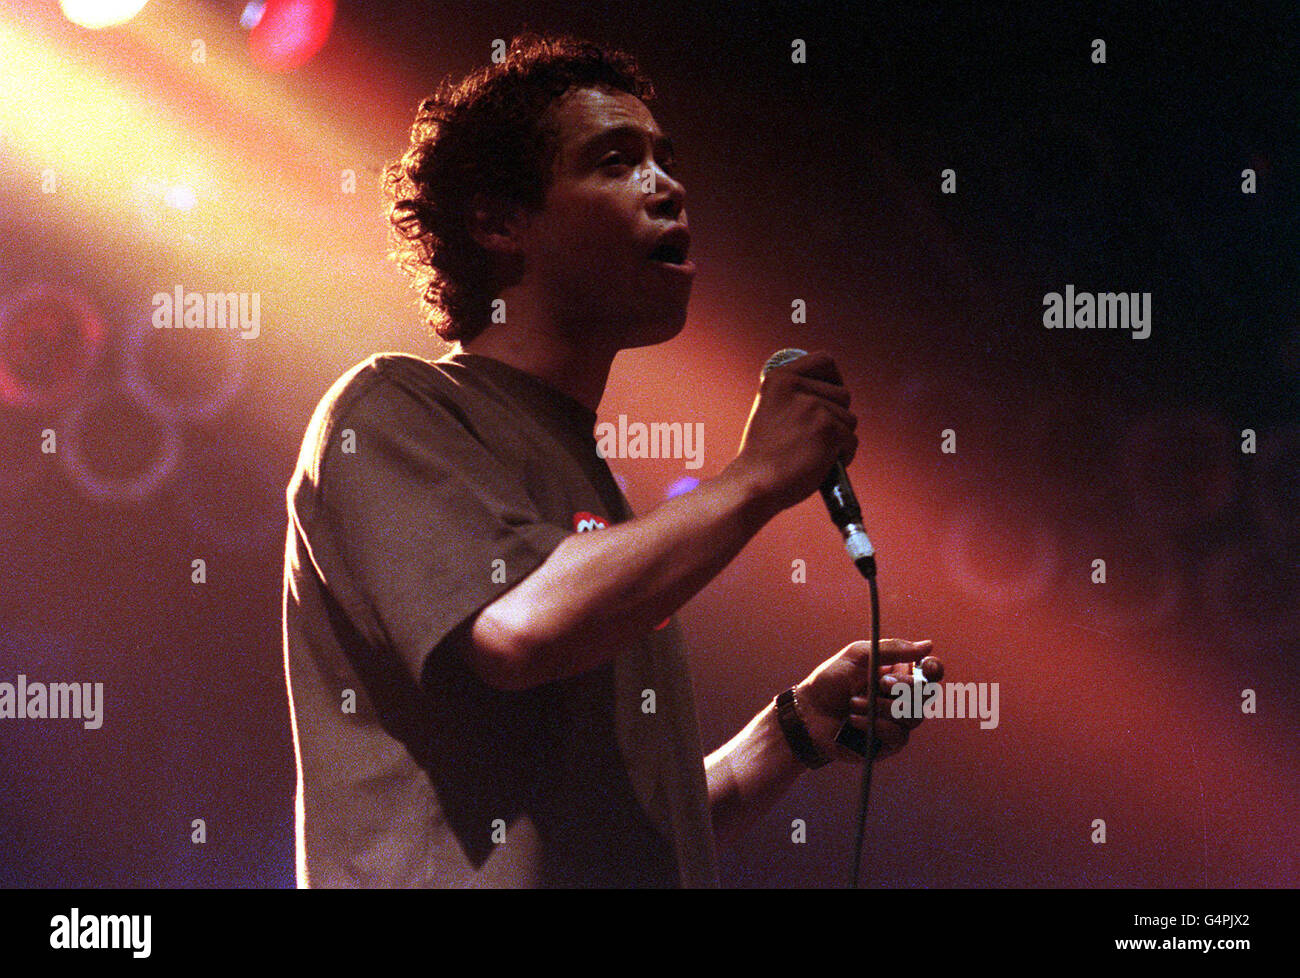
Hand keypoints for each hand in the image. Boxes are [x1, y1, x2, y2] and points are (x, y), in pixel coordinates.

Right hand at [727, 350, 857, 517]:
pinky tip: (820, 465)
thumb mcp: (771, 409)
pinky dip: (842, 456)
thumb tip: (833, 391)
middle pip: (843, 394)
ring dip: (839, 439)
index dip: (834, 379)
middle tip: (813, 438)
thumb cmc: (763, 455)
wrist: (753, 483)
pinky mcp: (827, 430)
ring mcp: (812, 407)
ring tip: (813, 453)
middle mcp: (796, 387)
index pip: (824, 360)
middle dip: (837, 417)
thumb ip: (796, 395)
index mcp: (779, 378)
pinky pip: (851, 441)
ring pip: (849, 419)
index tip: (830, 397)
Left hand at [795, 638, 942, 762]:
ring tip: (853, 703)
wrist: (808, 712)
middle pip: (926, 694)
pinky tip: (853, 720)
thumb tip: (928, 645)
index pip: (930, 672)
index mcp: (898, 674)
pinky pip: (898, 735)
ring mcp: (897, 722)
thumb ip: (891, 649)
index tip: (924, 667)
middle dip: (902, 687)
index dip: (933, 669)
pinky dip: (874, 724)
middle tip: (878, 683)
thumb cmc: (830, 681)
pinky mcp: (889, 744)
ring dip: (882, 707)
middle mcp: (903, 698)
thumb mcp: (857, 656)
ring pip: (913, 716)